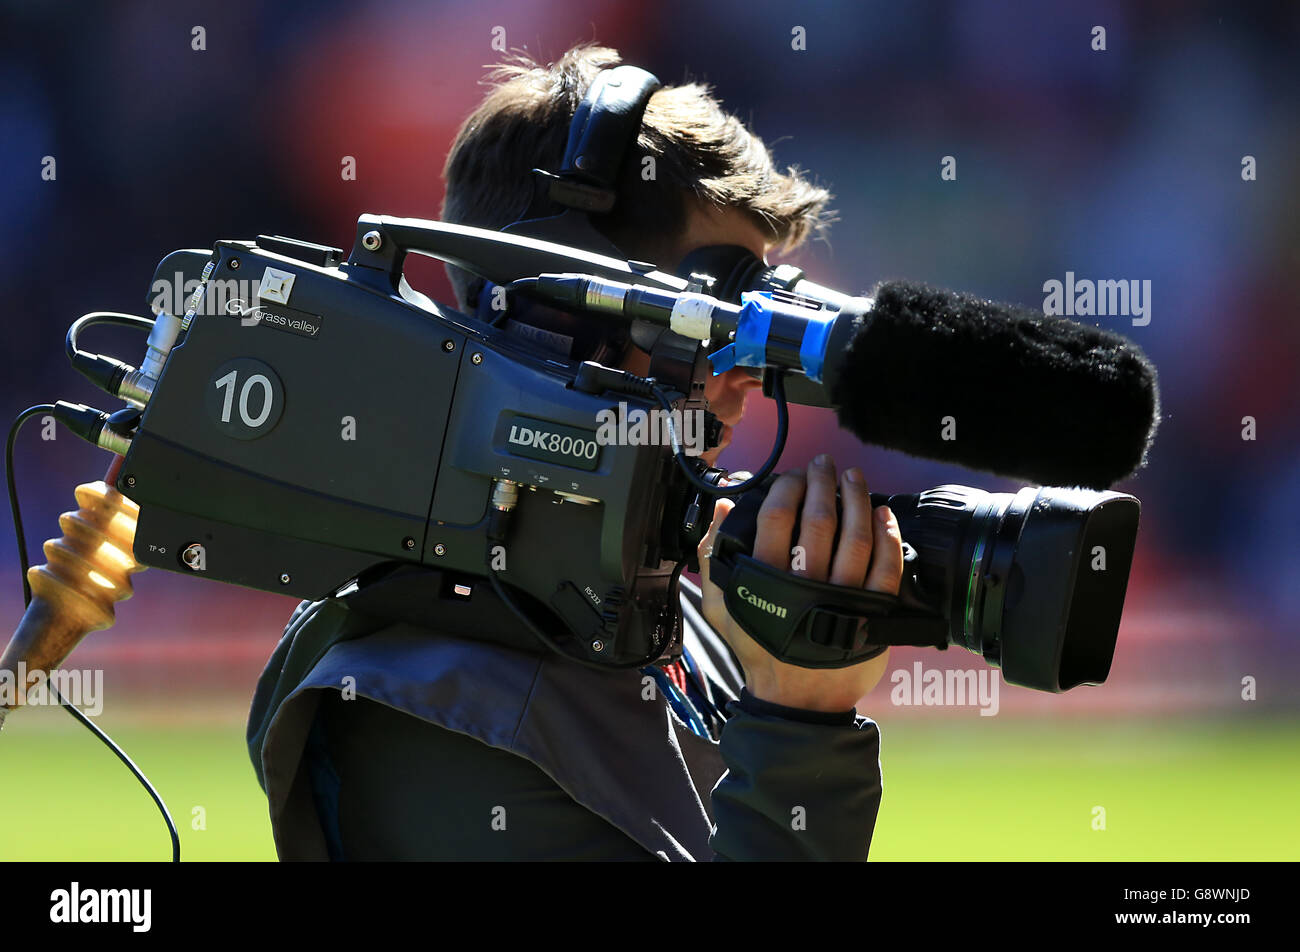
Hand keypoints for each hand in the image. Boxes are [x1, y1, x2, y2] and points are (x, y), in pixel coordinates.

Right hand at [699, 454, 903, 712]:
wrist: (797, 702)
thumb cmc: (759, 650)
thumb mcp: (721, 607)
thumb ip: (713, 557)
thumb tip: (722, 509)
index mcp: (765, 580)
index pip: (776, 516)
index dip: (787, 488)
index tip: (794, 476)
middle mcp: (804, 585)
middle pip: (818, 519)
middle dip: (823, 483)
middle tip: (826, 464)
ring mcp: (842, 599)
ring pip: (855, 538)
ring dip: (857, 500)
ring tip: (855, 478)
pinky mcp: (873, 613)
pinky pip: (886, 567)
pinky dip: (887, 537)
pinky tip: (882, 515)